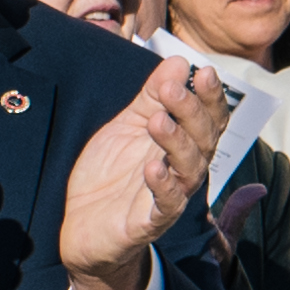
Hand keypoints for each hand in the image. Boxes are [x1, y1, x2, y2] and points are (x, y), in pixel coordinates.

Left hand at [56, 54, 229, 289]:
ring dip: (177, 143)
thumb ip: (151, 98)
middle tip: (172, 89)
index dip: (210, 96)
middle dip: (192, 112)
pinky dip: (163, 186)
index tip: (203, 70)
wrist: (80, 226)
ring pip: (190, 169)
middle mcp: (182, 169)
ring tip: (157, 121)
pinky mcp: (149, 222)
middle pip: (204, 139)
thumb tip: (178, 62)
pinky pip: (166, 205)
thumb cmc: (107, 175)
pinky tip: (152, 168)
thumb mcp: (125, 127)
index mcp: (181, 145)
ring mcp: (170, 197)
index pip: (208, 118)